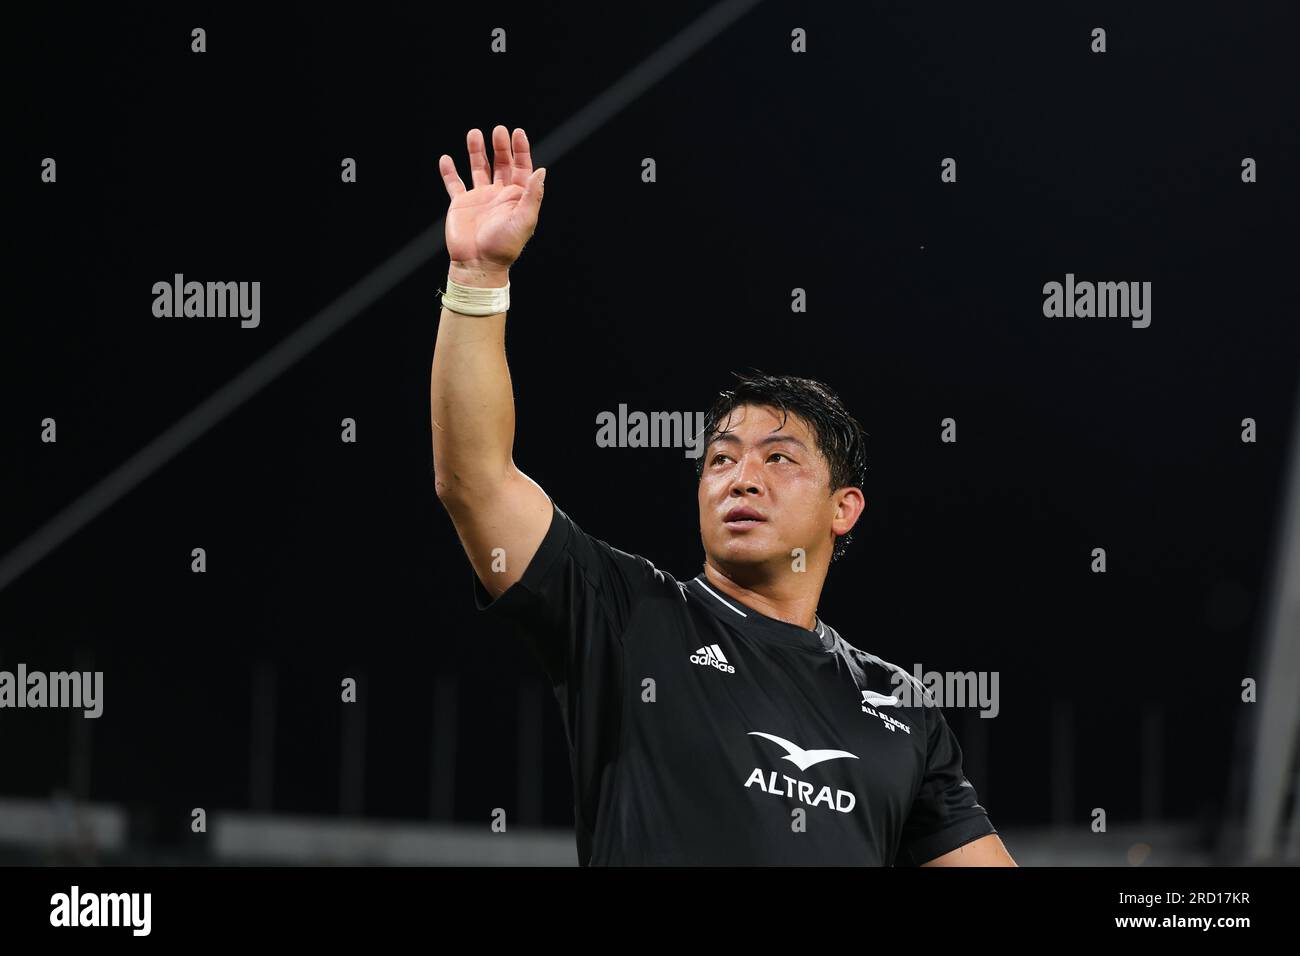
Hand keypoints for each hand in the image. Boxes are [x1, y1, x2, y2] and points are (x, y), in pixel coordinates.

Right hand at [439, 126, 545, 283]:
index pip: (521, 168)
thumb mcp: (524, 220)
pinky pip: (454, 184)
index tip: (517, 132)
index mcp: (516, 198)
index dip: (520, 150)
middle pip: (501, 164)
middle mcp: (499, 195)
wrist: (479, 264)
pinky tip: (446, 159)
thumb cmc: (504, 246)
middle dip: (500, 146)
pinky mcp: (461, 204)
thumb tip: (541, 170)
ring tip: (474, 133)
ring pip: (478, 169)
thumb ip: (532, 195)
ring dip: (477, 151)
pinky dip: (449, 172)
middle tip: (498, 130)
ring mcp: (479, 198)